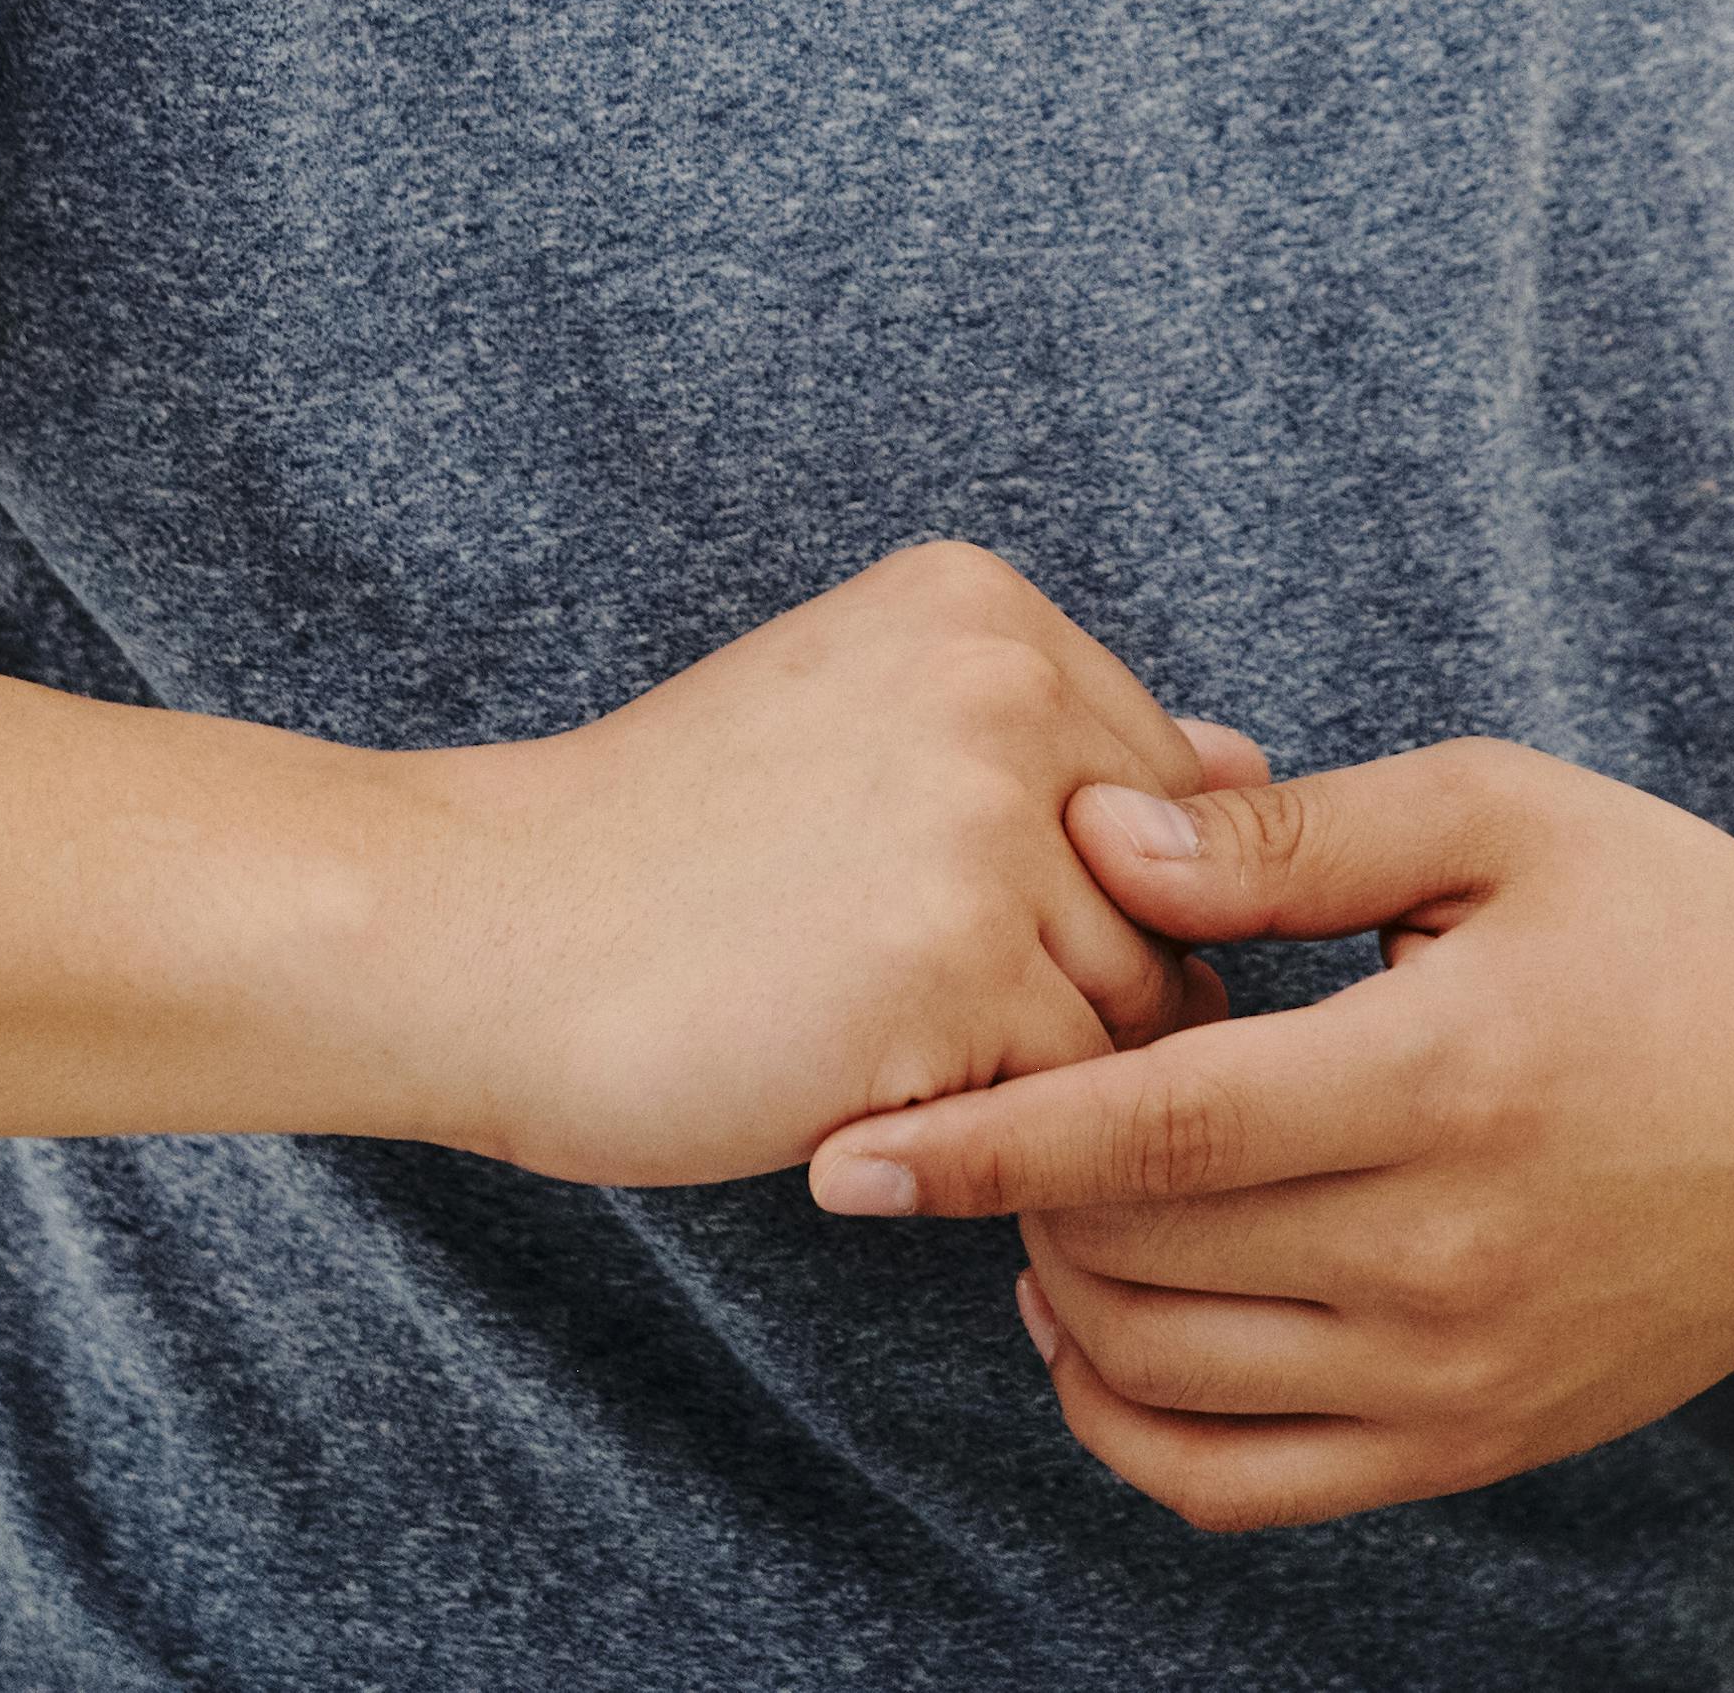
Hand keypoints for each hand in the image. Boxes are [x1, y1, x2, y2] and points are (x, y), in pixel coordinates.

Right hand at [395, 543, 1260, 1189]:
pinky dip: (984, 1125)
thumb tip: (1254, 767)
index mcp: (984, 608)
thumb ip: (1056, 739)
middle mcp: (1005, 690)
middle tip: (890, 984)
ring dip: (1031, 1062)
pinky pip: (1073, 1100)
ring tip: (871, 1027)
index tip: (922, 907)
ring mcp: (987, 831)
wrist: (479, 928)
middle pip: (1177, 900)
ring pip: (1139, 1010)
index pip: (1169, 790)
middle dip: (1072, 976)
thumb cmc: (667, 846)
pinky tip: (859, 1083)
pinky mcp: (956, 975)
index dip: (1071, 888)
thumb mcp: (865, 718)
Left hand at [801, 740, 1733, 1527]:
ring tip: (1046, 1204)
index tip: (844, 1145)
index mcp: (1447, 1077)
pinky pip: (1238, 1488)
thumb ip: (1289, 833)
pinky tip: (1110, 1320)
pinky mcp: (1473, 1445)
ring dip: (1060, 1295)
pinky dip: (1131, 1422)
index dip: (982, 1140)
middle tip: (985, 1105)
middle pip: (1135, 1255)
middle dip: (1012, 1192)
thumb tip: (1100, 835)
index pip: (1154, 1130)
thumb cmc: (1687, 935)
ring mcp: (1459, 1373)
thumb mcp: (1501, 817)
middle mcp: (1447, 1252)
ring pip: (1163, 1380)